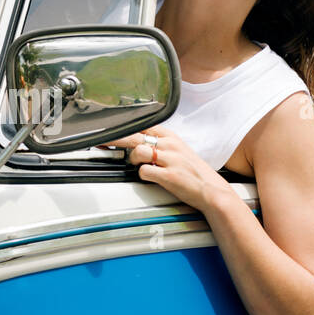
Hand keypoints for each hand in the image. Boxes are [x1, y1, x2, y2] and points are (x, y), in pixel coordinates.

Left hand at [102, 125, 227, 210]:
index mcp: (171, 136)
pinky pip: (144, 171)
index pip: (143, 125)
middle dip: (115, 138)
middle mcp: (169, 144)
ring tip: (138, 165)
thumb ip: (159, 144)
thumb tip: (137, 142)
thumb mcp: (179, 150)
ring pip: (138, 151)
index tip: (111, 130)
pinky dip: (142, 175)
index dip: (125, 128)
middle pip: (134, 135)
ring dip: (133, 160)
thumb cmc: (193, 172)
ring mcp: (170, 159)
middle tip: (102, 141)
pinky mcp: (169, 175)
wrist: (211, 190)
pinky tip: (149, 177)